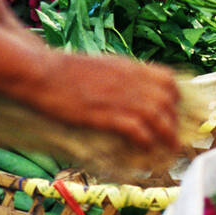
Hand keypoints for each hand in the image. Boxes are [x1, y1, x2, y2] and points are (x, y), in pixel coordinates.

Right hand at [31, 51, 180, 152]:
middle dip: (175, 120)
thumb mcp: (99, 65)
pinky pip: (136, 129)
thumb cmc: (62, 70)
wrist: (39, 71)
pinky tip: (146, 149)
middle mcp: (130, 80)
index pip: (168, 79)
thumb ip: (117, 76)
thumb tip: (127, 90)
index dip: (175, 98)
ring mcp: (118, 96)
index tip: (175, 111)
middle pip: (168, 101)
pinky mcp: (104, 113)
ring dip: (167, 135)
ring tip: (170, 149)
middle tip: (174, 136)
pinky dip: (146, 140)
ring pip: (158, 117)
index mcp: (128, 67)